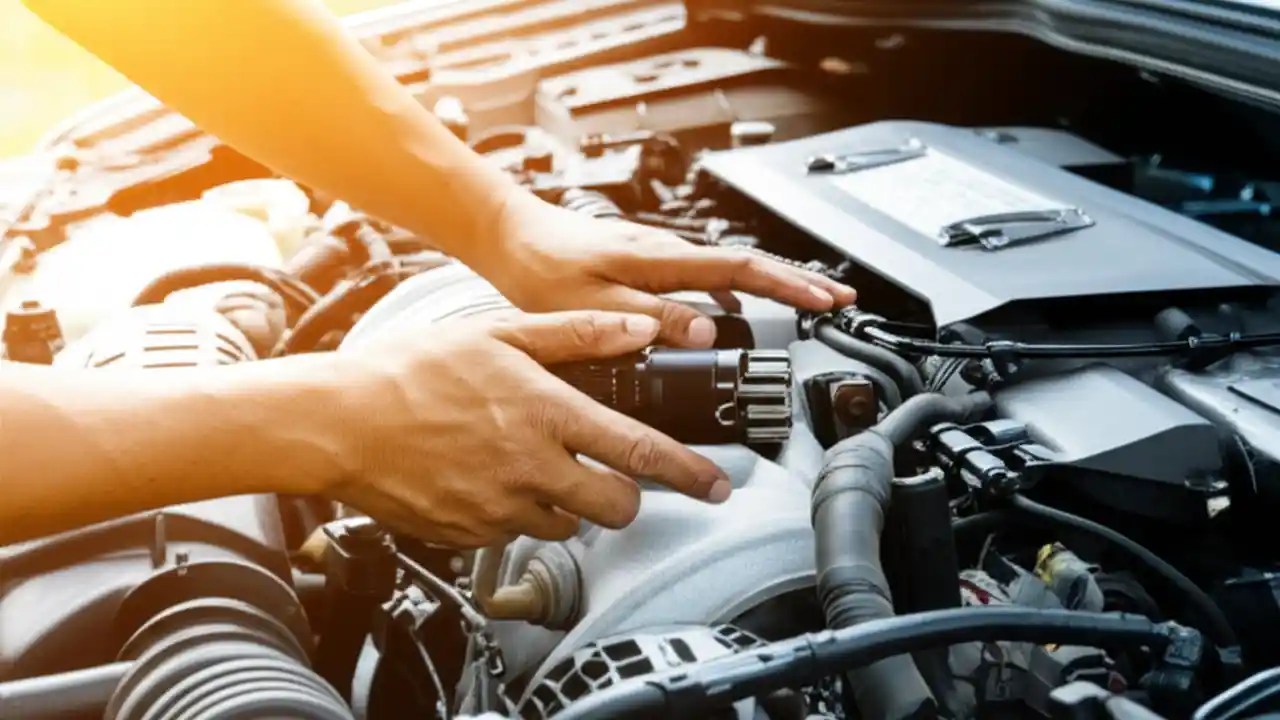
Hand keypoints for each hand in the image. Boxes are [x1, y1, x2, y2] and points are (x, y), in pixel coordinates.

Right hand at [325, 310, 729, 547]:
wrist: (337, 422)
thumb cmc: (409, 371)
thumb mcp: (499, 334)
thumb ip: (577, 334)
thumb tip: (640, 328)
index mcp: (546, 413)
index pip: (639, 452)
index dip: (689, 472)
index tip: (716, 484)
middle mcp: (530, 467)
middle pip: (617, 506)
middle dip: (628, 495)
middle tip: (615, 478)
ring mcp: (500, 507)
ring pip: (568, 523)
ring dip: (569, 502)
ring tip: (534, 466)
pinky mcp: (471, 535)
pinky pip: (515, 532)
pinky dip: (518, 512)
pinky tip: (490, 478)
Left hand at [469, 194, 856, 347]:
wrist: (510, 237)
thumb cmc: (541, 270)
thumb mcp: (591, 306)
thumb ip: (650, 319)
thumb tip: (707, 329)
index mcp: (661, 260)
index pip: (743, 270)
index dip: (790, 287)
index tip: (827, 301)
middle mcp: (667, 250)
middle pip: (749, 265)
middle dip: (799, 281)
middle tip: (840, 300)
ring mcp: (660, 253)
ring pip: (730, 268)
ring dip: (772, 285)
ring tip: (806, 303)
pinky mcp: (648, 261)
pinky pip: (706, 273)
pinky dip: (736, 287)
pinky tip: (737, 306)